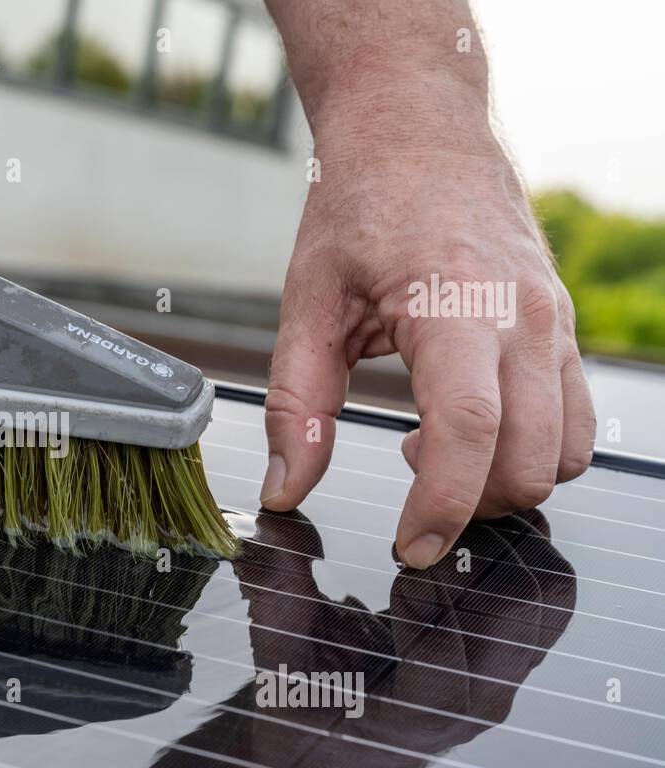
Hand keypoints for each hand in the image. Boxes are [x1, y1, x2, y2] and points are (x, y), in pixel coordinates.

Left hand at [259, 93, 596, 568]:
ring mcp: (554, 321)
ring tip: (431, 448)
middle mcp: (523, 317)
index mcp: (456, 305)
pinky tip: (464, 424)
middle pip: (530, 461)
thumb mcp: (307, 302)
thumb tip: (284, 489)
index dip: (442, 506)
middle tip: (407, 488)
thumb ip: (297, 404)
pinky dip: (529, 449)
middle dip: (470, 506)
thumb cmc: (360, 205)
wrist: (420, 128)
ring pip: (566, 452)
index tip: (411, 547)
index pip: (470, 432)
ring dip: (504, 481)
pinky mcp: (562, 326)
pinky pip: (574, 419)